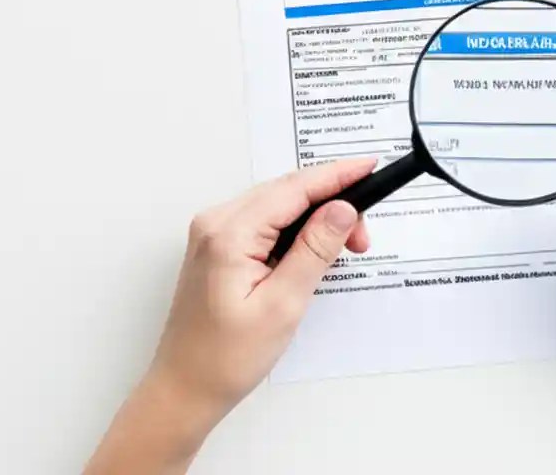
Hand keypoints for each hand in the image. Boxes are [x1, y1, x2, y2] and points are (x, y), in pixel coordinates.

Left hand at [85, 158, 376, 474]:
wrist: (185, 388)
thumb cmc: (226, 357)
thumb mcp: (283, 304)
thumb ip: (314, 250)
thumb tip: (341, 209)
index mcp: (229, 234)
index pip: (295, 189)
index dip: (337, 175)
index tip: (370, 166)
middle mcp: (216, 223)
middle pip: (287, 191)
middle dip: (332, 202)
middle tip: (363, 236)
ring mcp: (213, 233)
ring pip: (277, 205)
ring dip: (315, 217)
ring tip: (345, 246)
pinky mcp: (218, 246)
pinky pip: (264, 221)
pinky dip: (295, 228)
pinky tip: (313, 248)